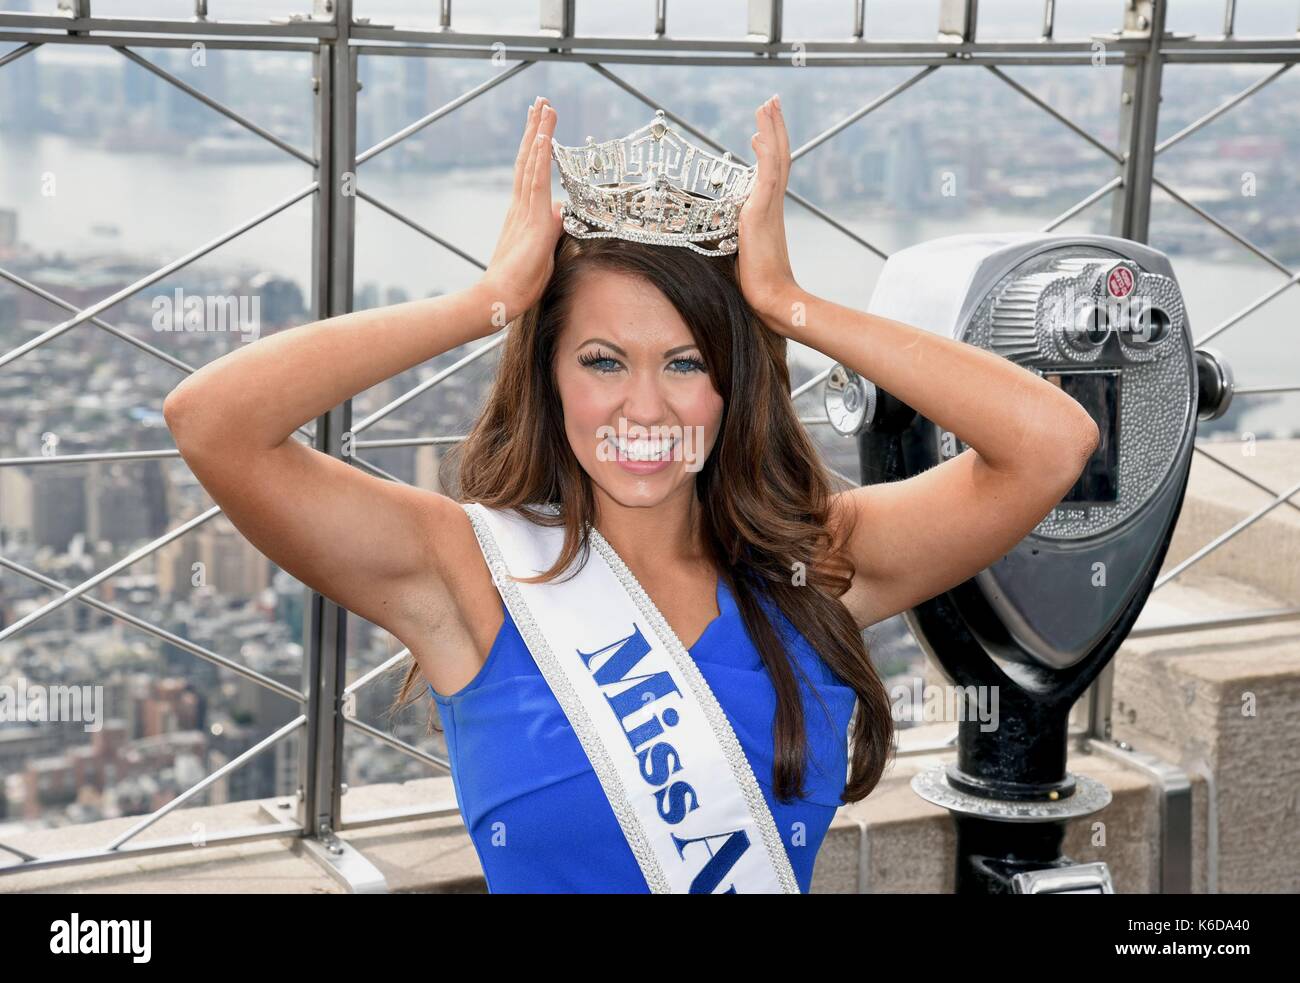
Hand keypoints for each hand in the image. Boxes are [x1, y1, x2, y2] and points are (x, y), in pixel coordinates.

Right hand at [479, 97, 563, 322]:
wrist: (499, 300)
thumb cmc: (518, 286)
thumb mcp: (542, 254)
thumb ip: (551, 232)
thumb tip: (561, 216)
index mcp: (522, 215)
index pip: (530, 174)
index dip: (535, 150)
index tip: (540, 127)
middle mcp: (520, 207)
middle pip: (527, 160)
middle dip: (535, 130)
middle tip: (540, 103)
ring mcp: (524, 211)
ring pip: (532, 163)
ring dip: (539, 132)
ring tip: (544, 106)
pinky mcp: (532, 220)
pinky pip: (536, 181)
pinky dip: (539, 157)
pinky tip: (542, 136)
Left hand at [738, 94, 800, 335]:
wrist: (773, 298)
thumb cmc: (757, 284)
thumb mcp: (740, 253)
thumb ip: (733, 239)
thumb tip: (716, 239)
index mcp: (768, 211)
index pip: (771, 170)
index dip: (768, 147)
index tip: (761, 129)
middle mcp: (772, 204)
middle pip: (778, 156)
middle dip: (774, 128)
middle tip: (771, 102)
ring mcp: (770, 207)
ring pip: (775, 159)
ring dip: (771, 130)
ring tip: (767, 105)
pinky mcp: (762, 213)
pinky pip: (767, 175)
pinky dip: (765, 153)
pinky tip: (758, 135)